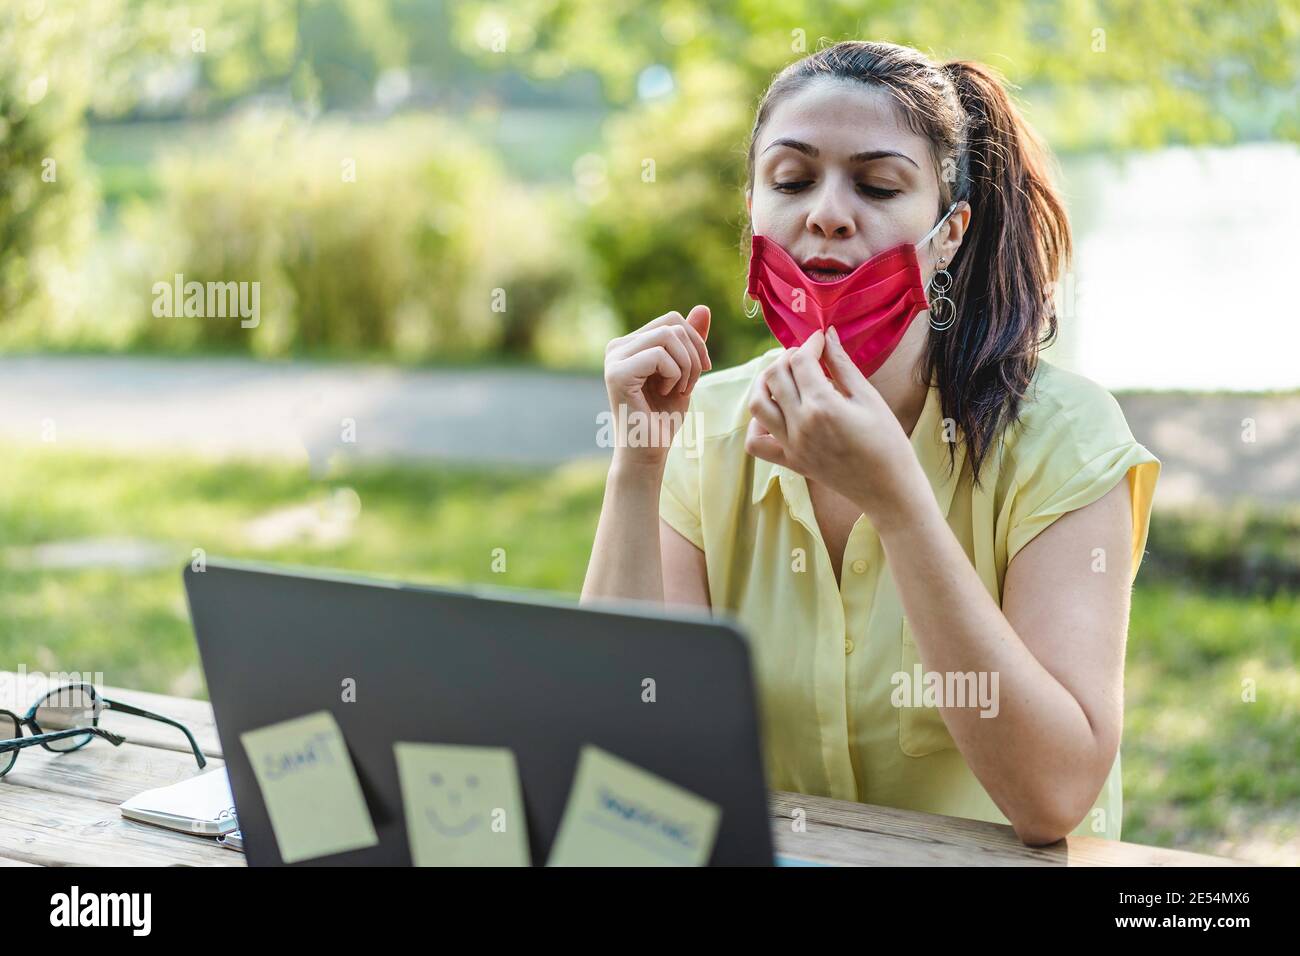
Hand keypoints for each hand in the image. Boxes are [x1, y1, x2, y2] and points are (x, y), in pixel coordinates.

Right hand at [603, 305, 710, 467]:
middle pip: (672, 324)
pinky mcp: (616, 373)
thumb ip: (691, 342)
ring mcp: (614, 359)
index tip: (701, 371)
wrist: (647, 452)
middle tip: (690, 384)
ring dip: (687, 366)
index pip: (672, 320)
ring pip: (668, 336)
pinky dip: (674, 375)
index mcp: (630, 344)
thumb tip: (703, 308)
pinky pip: (659, 355)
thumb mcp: (685, 373)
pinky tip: (665, 393)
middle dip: (694, 354)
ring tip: (679, 389)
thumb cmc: (663, 418)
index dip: (696, 342)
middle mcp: (617, 347)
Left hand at [744, 326, 924, 524]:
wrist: (888, 488)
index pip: (800, 361)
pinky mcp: (790, 462)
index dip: (809, 344)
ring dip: (764, 384)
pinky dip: (757, 425)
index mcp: (823, 406)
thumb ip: (842, 365)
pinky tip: (775, 413)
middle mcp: (800, 425)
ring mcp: (791, 445)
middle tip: (805, 356)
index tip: (820, 340)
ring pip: (757, 405)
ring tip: (784, 377)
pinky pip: (757, 443)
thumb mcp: (868, 398)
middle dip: (787, 358)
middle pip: (774, 376)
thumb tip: (827, 334)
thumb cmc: (887, 441)